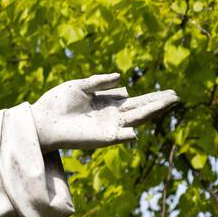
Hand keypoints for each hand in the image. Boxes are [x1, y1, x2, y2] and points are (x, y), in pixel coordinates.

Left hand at [30, 73, 177, 152]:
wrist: (41, 121)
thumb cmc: (56, 103)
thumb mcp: (79, 86)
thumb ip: (99, 82)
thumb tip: (121, 78)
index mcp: (107, 103)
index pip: (136, 100)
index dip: (153, 97)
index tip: (170, 92)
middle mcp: (112, 116)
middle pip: (141, 109)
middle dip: (158, 103)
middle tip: (177, 96)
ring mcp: (108, 127)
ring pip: (135, 119)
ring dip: (151, 112)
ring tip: (168, 103)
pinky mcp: (101, 138)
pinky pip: (118, 136)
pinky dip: (127, 133)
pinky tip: (136, 130)